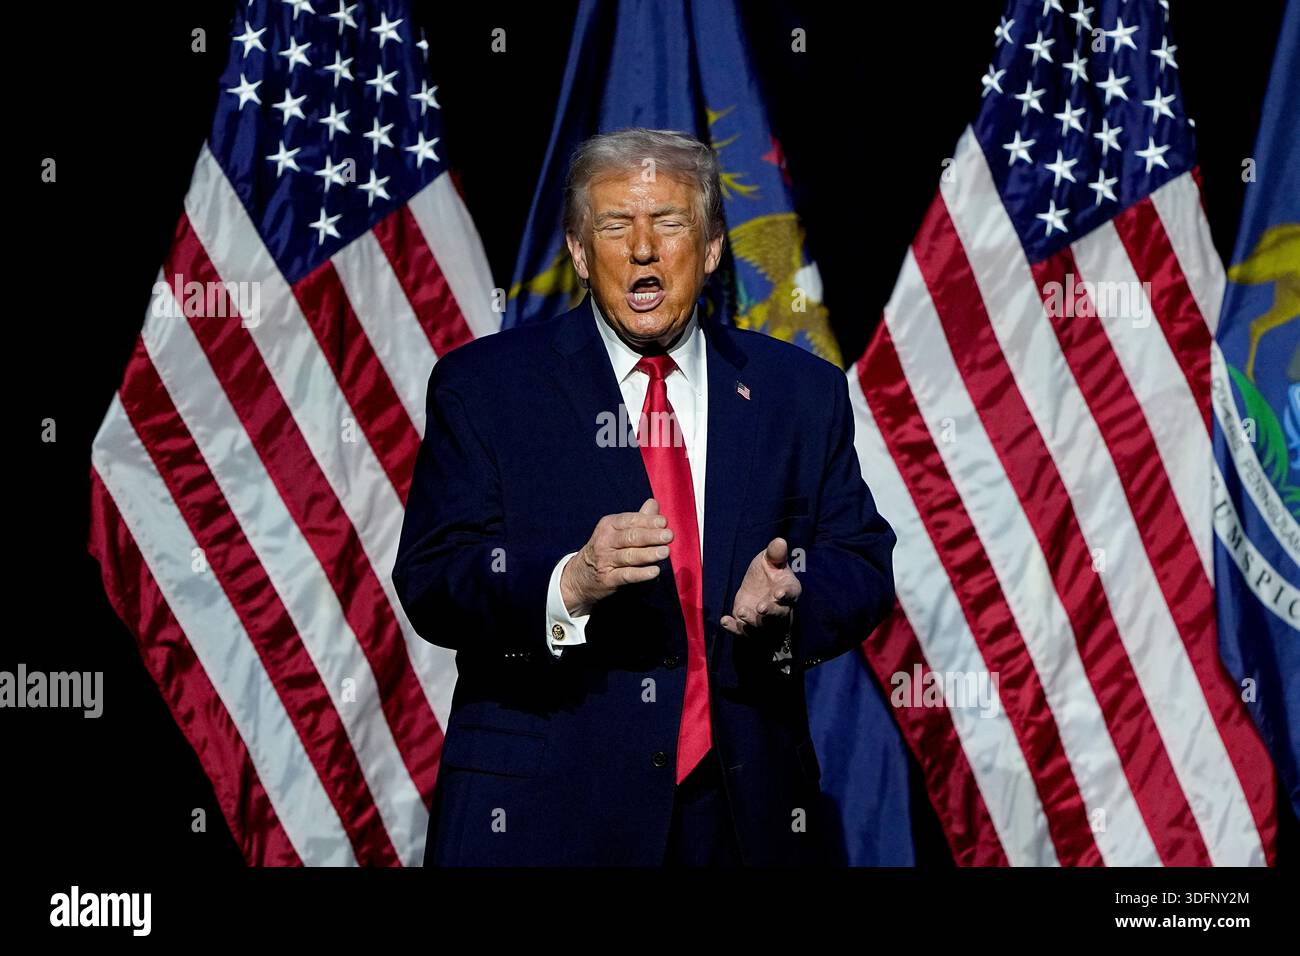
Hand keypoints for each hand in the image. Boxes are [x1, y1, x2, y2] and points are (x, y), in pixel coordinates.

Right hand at [560, 498, 671, 615]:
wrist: (581, 576)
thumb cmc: (607, 549)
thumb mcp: (617, 531)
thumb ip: (638, 519)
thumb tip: (654, 503)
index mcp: (609, 525)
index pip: (630, 521)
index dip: (647, 521)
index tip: (664, 522)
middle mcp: (605, 541)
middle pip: (630, 537)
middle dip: (651, 536)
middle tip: (668, 536)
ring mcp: (605, 560)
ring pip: (629, 556)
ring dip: (648, 554)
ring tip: (665, 552)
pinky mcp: (607, 579)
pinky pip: (626, 575)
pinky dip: (640, 574)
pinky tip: (654, 572)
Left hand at [720, 537, 800, 644]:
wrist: (757, 584)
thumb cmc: (769, 570)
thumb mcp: (771, 558)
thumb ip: (775, 553)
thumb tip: (780, 540)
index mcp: (789, 589)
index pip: (791, 593)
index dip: (786, 594)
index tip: (778, 593)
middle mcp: (780, 608)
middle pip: (778, 615)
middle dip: (770, 612)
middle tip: (761, 608)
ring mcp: (764, 620)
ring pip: (761, 626)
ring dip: (751, 622)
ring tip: (741, 612)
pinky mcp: (748, 625)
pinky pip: (743, 632)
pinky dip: (734, 628)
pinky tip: (725, 620)